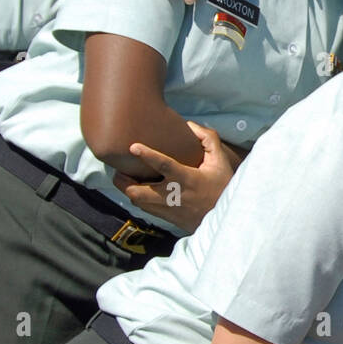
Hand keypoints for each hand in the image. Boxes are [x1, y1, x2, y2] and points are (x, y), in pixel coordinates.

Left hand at [112, 122, 244, 232]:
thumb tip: (189, 125)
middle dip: (123, 180)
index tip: (133, 146)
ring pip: (137, 201)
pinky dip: (137, 197)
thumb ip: (208, 139)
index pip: (164, 165)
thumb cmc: (222, 186)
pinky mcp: (166, 217)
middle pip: (138, 191)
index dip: (147, 155)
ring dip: (127, 189)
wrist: (224, 218)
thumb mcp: (220, 160)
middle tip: (118, 168)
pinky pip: (144, 208)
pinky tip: (138, 188)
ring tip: (124, 177)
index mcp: (187, 178)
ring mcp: (168, 208)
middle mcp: (173, 195)